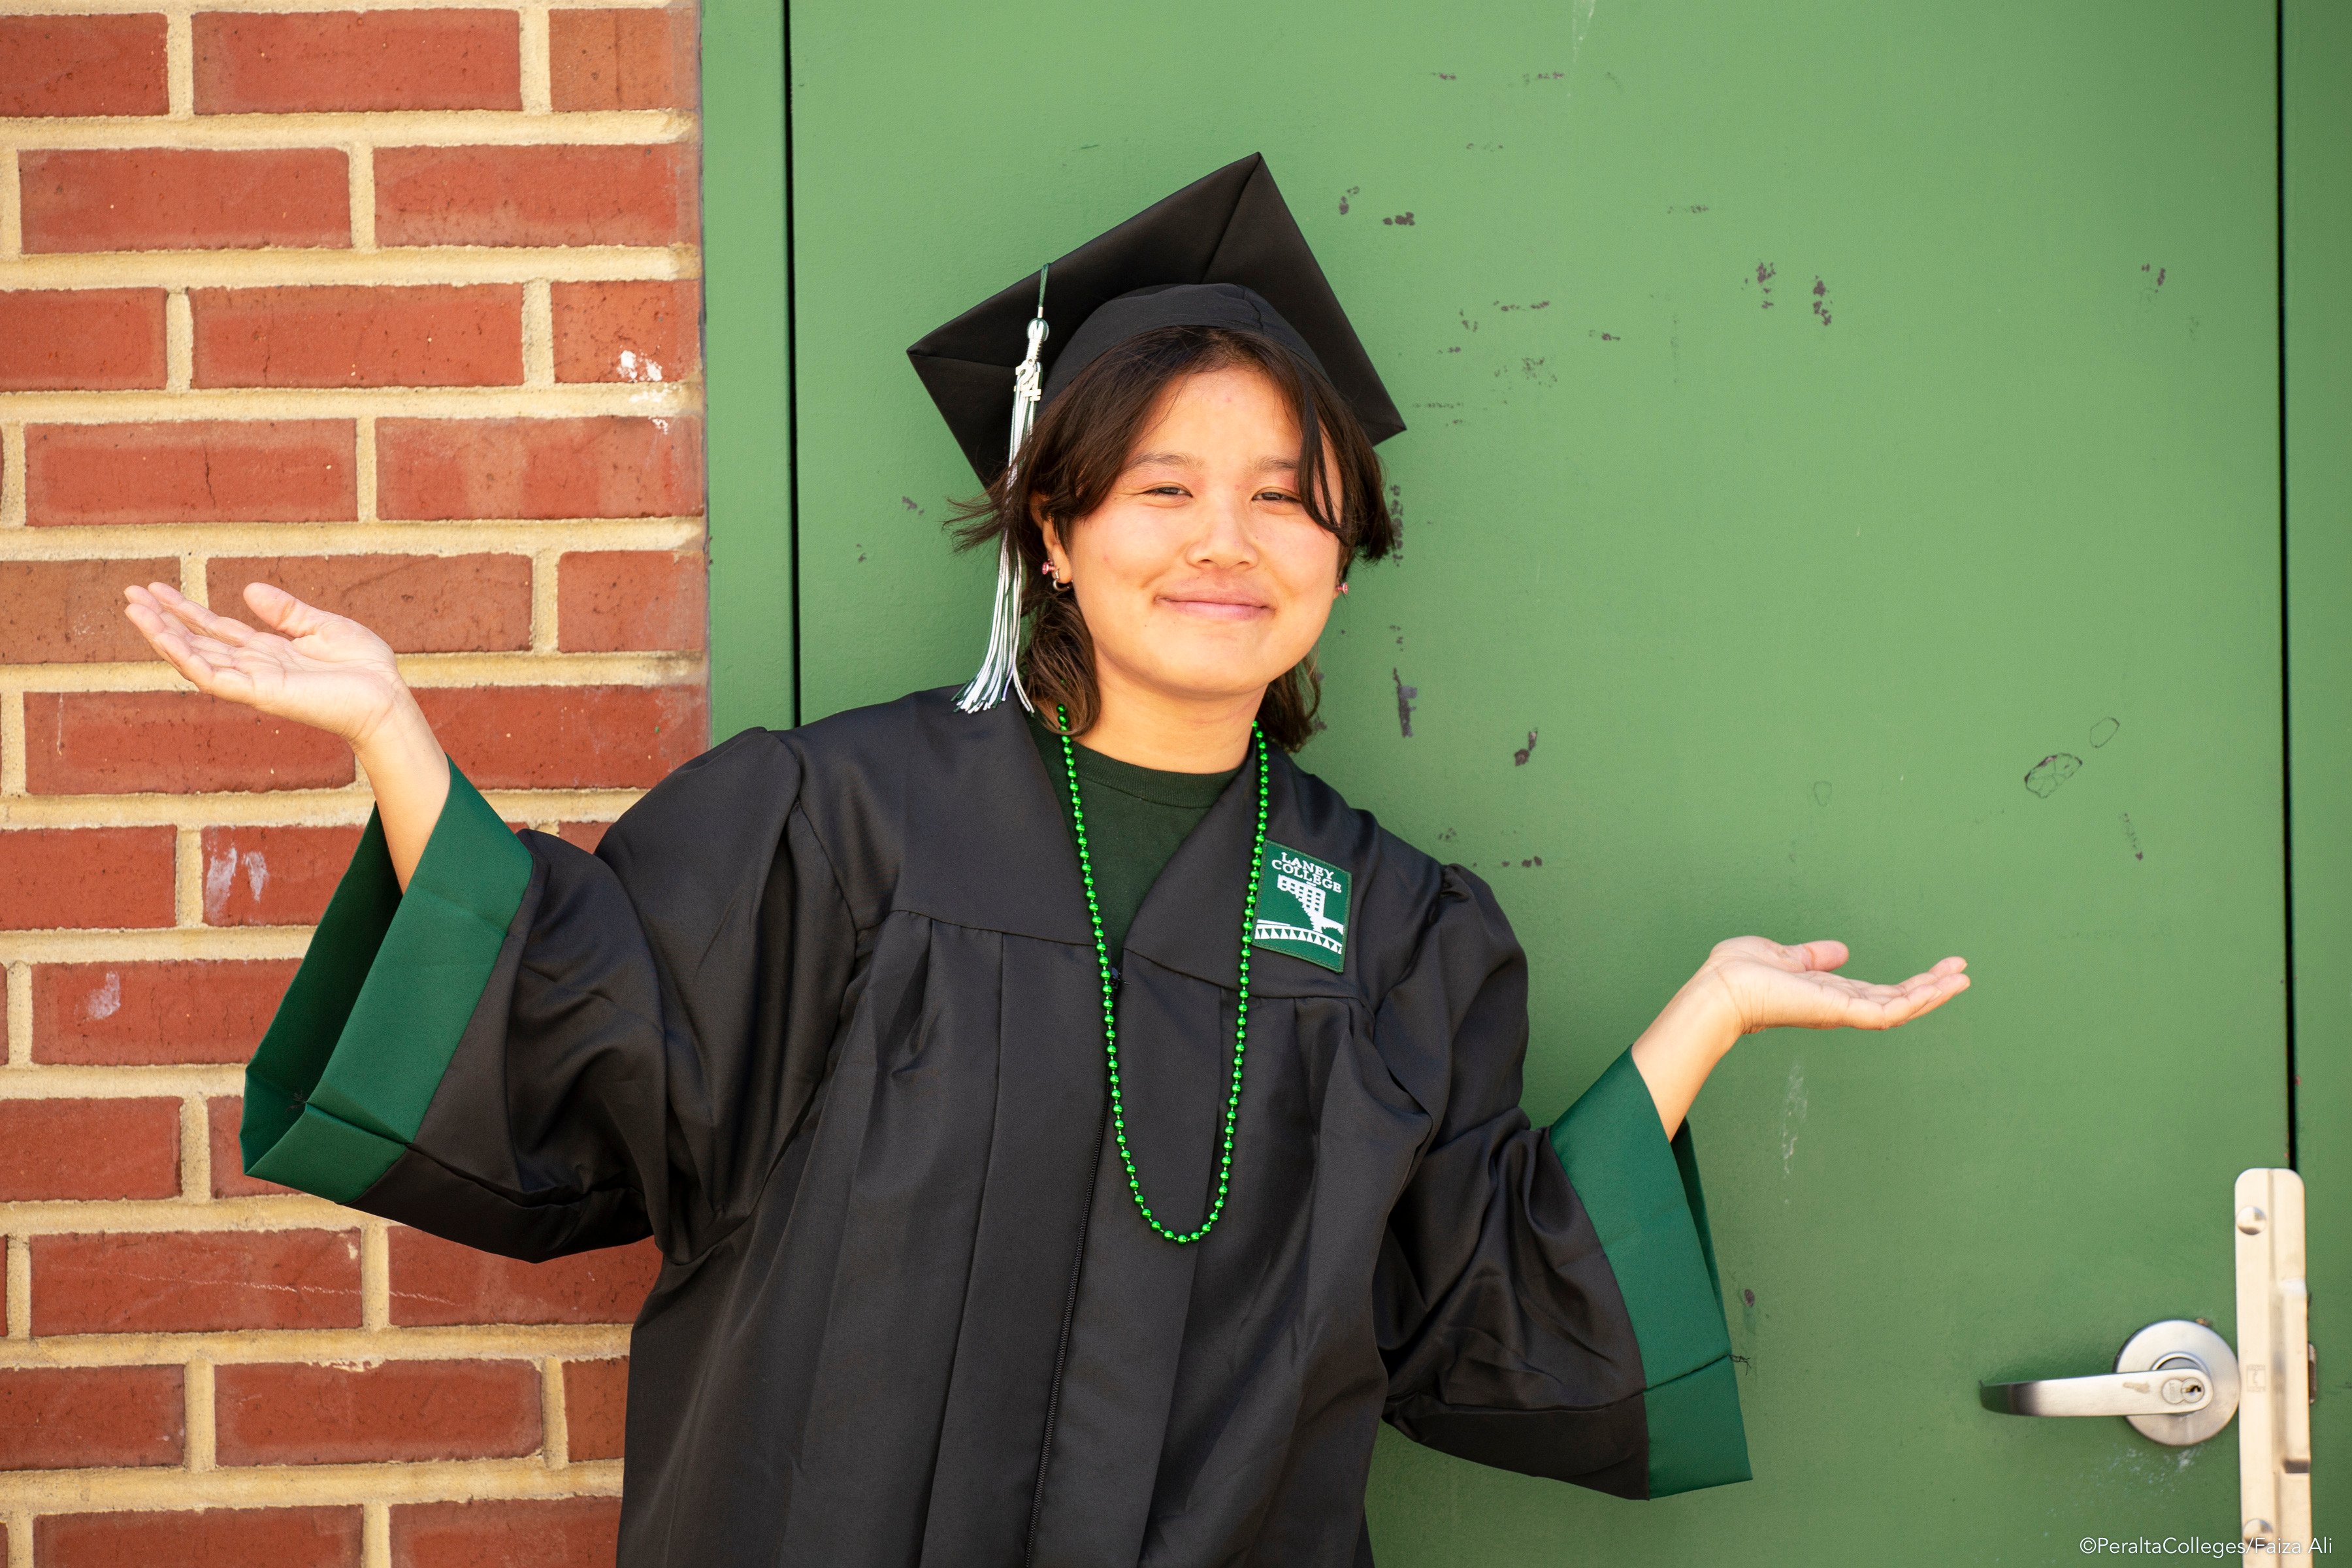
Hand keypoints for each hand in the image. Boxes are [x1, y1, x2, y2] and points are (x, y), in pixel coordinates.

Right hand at [123, 580, 410, 750]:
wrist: (386, 698)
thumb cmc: (364, 668)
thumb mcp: (322, 627)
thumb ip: (286, 611)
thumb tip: (247, 590)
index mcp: (268, 652)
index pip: (216, 629)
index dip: (185, 610)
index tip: (155, 589)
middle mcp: (255, 668)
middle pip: (197, 642)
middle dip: (163, 620)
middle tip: (130, 595)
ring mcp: (254, 683)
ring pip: (197, 659)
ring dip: (164, 636)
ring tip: (135, 610)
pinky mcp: (261, 694)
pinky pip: (216, 678)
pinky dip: (190, 659)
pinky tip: (166, 639)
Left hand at [1695, 937, 1967, 1035]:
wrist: (1719, 988)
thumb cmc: (1738, 973)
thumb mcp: (1783, 956)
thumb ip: (1812, 956)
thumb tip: (1840, 951)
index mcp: (1827, 993)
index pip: (1878, 991)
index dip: (1910, 982)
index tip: (1939, 967)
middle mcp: (1838, 1006)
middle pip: (1896, 1000)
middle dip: (1931, 988)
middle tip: (1963, 972)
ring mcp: (1840, 1011)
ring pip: (1899, 1008)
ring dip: (1932, 994)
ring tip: (1963, 978)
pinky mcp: (1839, 1013)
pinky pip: (1886, 1012)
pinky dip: (1914, 1001)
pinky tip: (1938, 987)